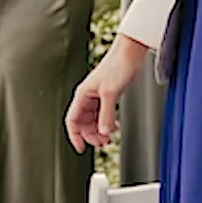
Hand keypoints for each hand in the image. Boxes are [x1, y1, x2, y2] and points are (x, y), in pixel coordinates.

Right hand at [66, 36, 141, 152]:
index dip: (75, 136)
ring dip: (100, 130)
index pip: (73, 121)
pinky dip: (107, 123)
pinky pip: (103, 114)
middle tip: (103, 143)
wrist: (129, 54)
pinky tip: (115, 127)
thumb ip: (107, 114)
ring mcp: (97, 96)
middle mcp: (87, 97)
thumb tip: (104, 132)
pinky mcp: (107, 95)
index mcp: (82, 95)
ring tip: (109, 139)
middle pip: (83, 123)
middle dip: (92, 135)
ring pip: (94, 120)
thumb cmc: (117, 66)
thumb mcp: (111, 93)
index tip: (81, 148)